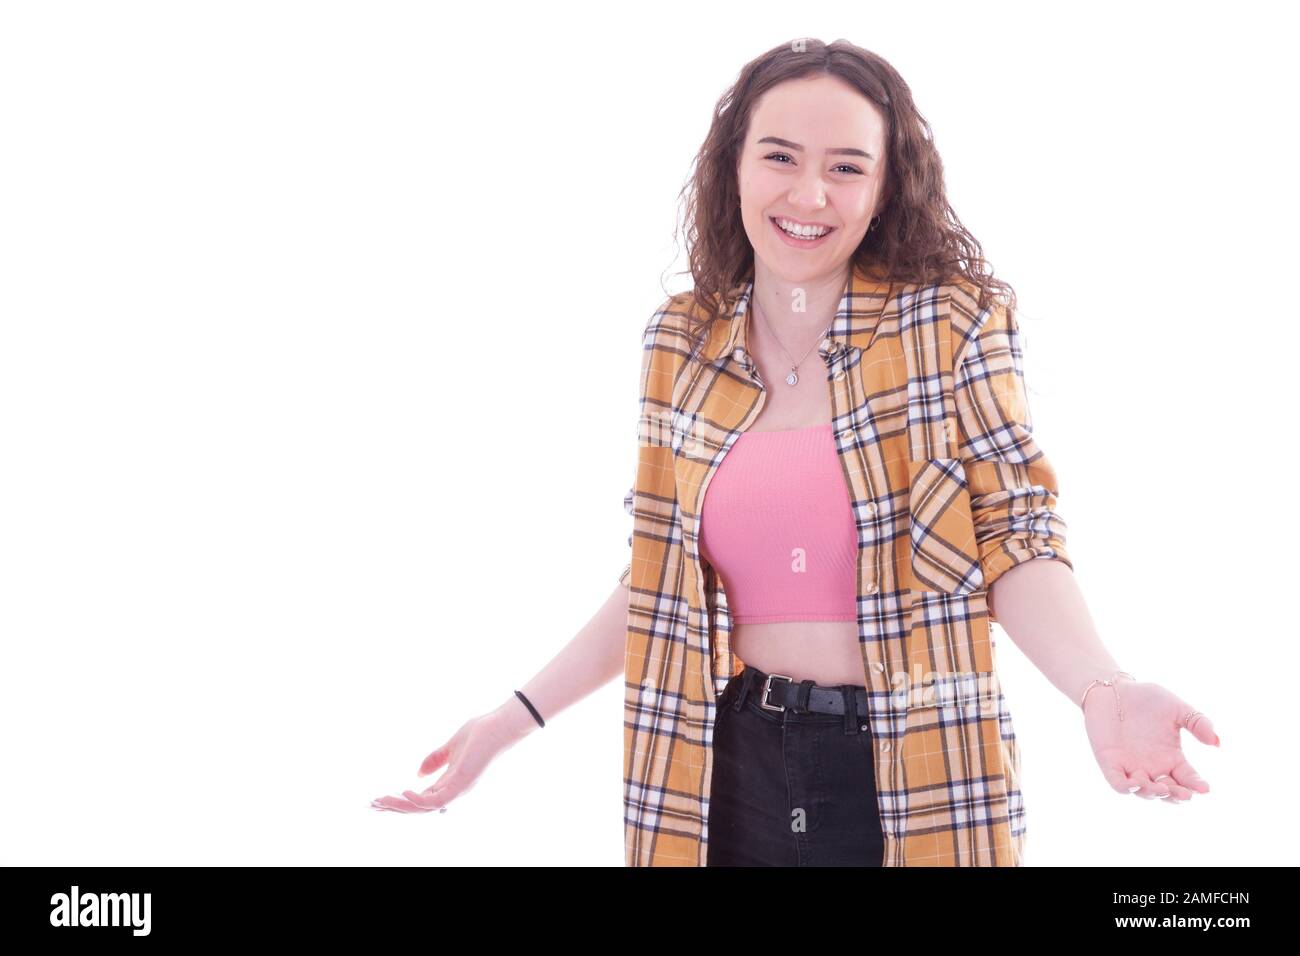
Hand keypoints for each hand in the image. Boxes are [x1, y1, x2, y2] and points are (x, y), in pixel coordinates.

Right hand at [370, 711, 520, 812]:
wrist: (500, 726)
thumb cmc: (481, 734)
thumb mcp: (451, 747)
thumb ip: (435, 759)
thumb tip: (417, 773)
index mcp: (450, 783)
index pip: (421, 799)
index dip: (399, 801)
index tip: (378, 799)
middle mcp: (453, 791)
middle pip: (418, 807)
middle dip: (394, 808)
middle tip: (371, 805)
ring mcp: (458, 789)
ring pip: (423, 808)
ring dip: (400, 806)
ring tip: (380, 801)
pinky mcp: (462, 784)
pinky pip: (436, 800)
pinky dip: (418, 800)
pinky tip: (403, 792)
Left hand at [1083, 679, 1218, 802]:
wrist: (1114, 689)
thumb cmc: (1146, 699)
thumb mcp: (1177, 708)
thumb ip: (1198, 723)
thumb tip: (1217, 742)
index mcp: (1172, 758)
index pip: (1187, 778)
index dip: (1196, 785)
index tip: (1205, 789)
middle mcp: (1153, 767)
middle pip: (1167, 791)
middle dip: (1176, 795)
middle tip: (1185, 794)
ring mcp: (1131, 767)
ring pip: (1144, 790)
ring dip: (1153, 793)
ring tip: (1163, 789)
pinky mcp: (1109, 762)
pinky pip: (1117, 782)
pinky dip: (1125, 787)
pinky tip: (1135, 784)